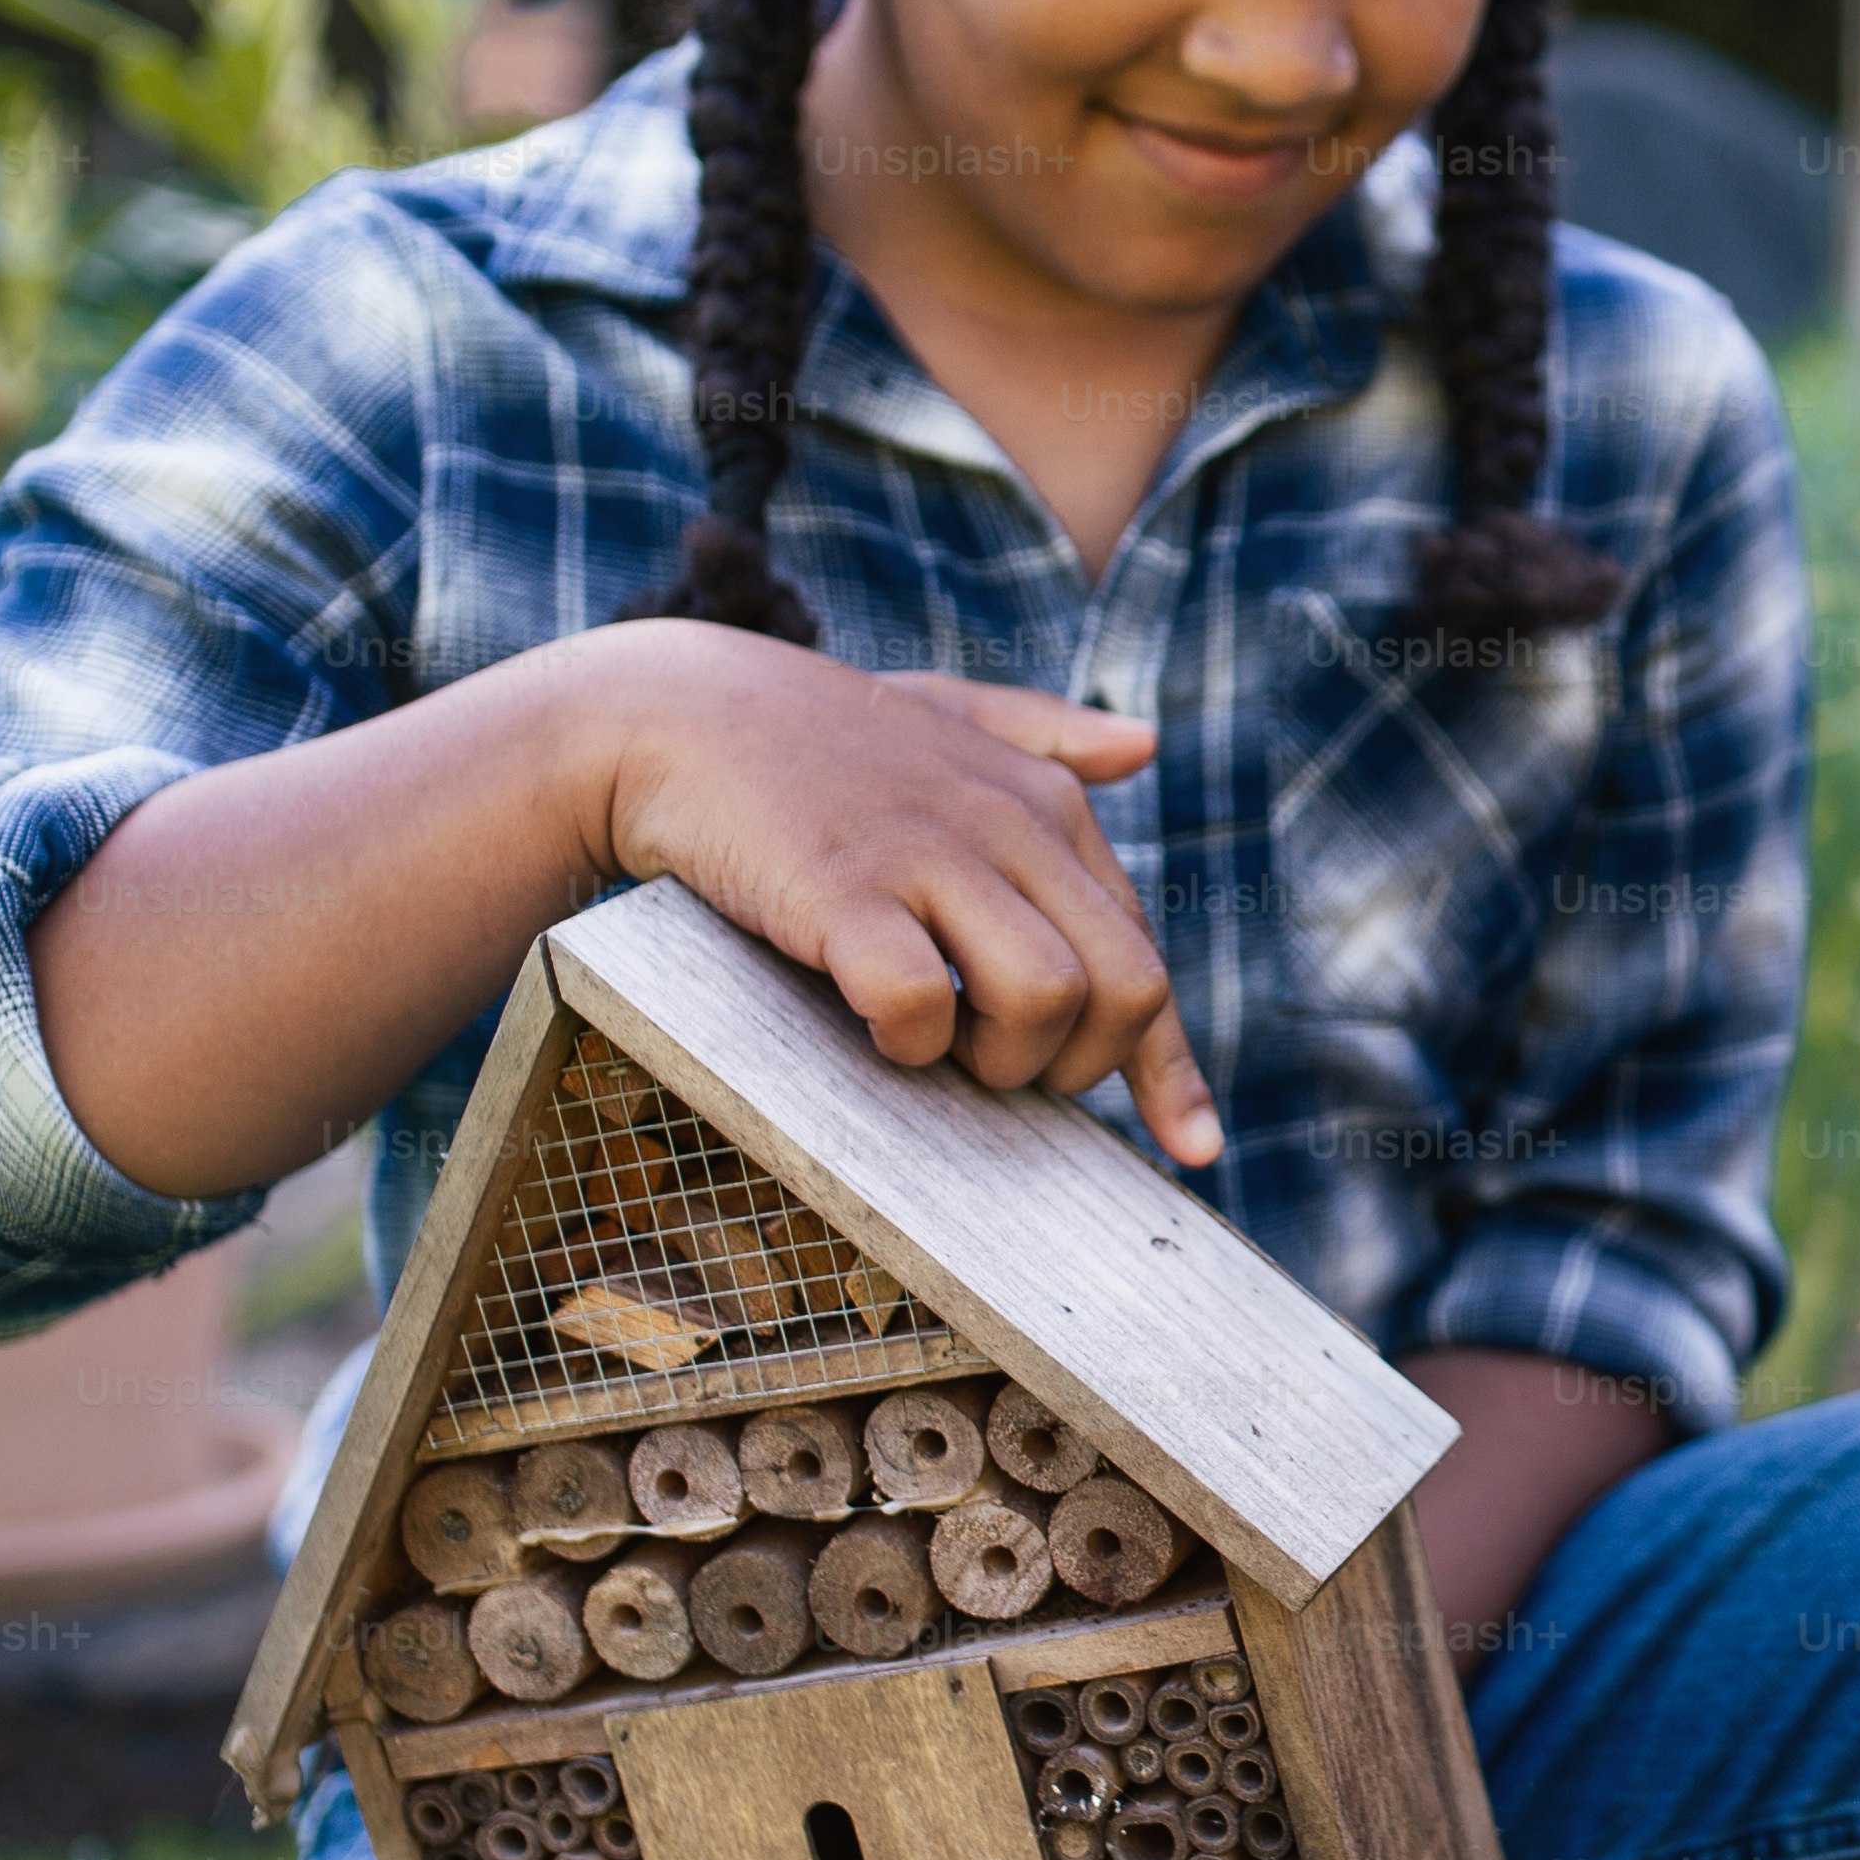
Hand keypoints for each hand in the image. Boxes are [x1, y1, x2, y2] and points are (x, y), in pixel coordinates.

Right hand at [578, 622, 1218, 1158]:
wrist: (670, 714)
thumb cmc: (810, 734)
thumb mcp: (942, 713)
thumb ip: (1044, 735)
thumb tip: (1146, 744)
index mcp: (1047, 802)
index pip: (1145, 951)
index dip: (1165, 1062)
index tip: (1190, 1146)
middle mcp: (1008, 824)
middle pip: (1126, 987)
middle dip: (1083, 1065)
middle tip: (1004, 1070)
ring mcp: (928, 856)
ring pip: (1047, 1000)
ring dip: (1002, 1060)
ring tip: (941, 1046)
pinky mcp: (844, 891)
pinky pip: (920, 1005)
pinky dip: (907, 1043)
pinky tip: (871, 1027)